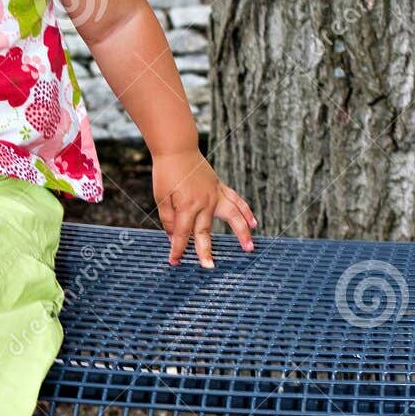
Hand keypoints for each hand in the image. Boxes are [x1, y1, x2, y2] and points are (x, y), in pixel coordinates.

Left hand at [151, 148, 257, 269]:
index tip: (174, 261)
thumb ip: (168, 219)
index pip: (182, 234)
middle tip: (209, 267)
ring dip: (242, 233)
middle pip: (205, 231)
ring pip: (232, 216)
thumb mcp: (161, 197)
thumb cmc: (166, 172)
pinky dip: (246, 212)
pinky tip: (253, 223)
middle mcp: (204, 202)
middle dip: (205, 251)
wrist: (177, 148)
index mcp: (187, 206)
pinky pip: (236, 201)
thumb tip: (173, 237)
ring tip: (249, 248)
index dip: (177, 249)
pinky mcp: (220, 188)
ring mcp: (215, 195)